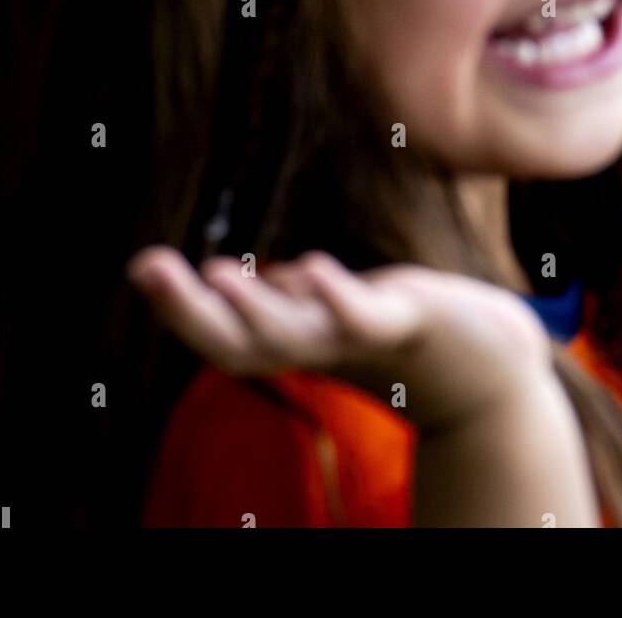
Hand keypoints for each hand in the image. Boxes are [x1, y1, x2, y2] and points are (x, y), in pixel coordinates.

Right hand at [127, 246, 554, 432]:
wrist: (480, 356)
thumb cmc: (393, 328)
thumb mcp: (327, 308)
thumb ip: (285, 298)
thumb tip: (237, 276)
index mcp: (292, 345)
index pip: (221, 335)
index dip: (178, 306)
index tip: (141, 264)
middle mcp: (316, 350)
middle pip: (243, 341)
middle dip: (191, 308)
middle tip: (148, 266)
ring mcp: (358, 338)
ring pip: (297, 333)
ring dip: (254, 307)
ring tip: (214, 273)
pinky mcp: (405, 319)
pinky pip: (368, 314)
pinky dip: (340, 296)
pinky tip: (314, 268)